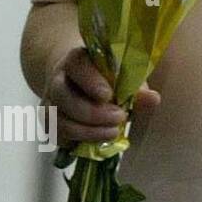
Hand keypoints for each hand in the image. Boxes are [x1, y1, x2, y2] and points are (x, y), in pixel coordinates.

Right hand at [42, 46, 160, 149]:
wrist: (79, 80)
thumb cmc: (108, 77)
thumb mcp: (125, 76)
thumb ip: (137, 87)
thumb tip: (152, 99)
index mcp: (76, 60)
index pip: (77, 66)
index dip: (91, 81)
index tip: (108, 95)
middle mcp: (57, 80)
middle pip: (63, 97)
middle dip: (92, 113)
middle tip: (118, 118)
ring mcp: (50, 102)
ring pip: (57, 119)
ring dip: (86, 131)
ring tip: (112, 133)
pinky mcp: (49, 122)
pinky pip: (56, 135)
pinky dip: (76, 141)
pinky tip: (95, 141)